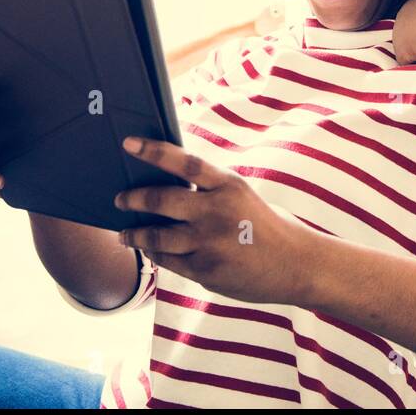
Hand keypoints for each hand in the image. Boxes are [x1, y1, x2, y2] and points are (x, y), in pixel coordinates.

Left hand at [114, 137, 317, 305]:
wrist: (296, 265)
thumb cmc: (265, 226)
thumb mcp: (240, 196)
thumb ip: (208, 190)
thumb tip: (164, 184)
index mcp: (228, 186)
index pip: (185, 162)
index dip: (153, 151)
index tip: (128, 143)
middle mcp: (217, 212)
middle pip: (161, 200)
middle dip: (133, 198)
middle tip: (119, 198)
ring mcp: (210, 243)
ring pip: (156, 236)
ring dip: (135, 234)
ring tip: (125, 233)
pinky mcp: (206, 271)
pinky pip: (168, 261)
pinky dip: (155, 254)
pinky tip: (150, 250)